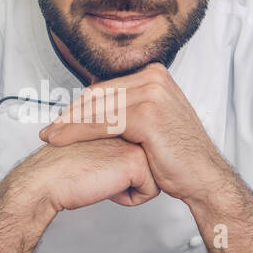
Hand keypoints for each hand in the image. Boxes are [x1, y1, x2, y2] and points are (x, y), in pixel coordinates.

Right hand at [4, 136, 160, 212]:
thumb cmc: (65, 169)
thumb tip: (143, 158)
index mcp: (121, 120)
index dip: (122, 171)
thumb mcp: (98, 150)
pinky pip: (149, 192)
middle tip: (98, 174)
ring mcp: (135, 141)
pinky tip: (105, 187)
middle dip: (127, 179)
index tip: (100, 168)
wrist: (46, 180)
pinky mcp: (136, 160)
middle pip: (151, 166)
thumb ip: (119, 145)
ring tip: (101, 178)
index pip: (143, 154)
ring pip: (153, 178)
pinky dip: (127, 198)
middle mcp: (131, 127)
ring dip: (127, 188)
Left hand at [37, 62, 229, 205]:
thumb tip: (102, 108)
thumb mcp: (155, 122)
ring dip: (69, 124)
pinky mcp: (147, 114)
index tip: (60, 121)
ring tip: (50, 138)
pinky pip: (101, 122)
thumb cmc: (179, 156)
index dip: (80, 105)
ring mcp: (152, 93)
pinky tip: (61, 141)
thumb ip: (132, 109)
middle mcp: (155, 77)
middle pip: (99, 94)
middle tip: (49, 130)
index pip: (106, 86)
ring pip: (97, 108)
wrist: (203, 177)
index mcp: (155, 74)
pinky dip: (77, 132)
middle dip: (71, 113)